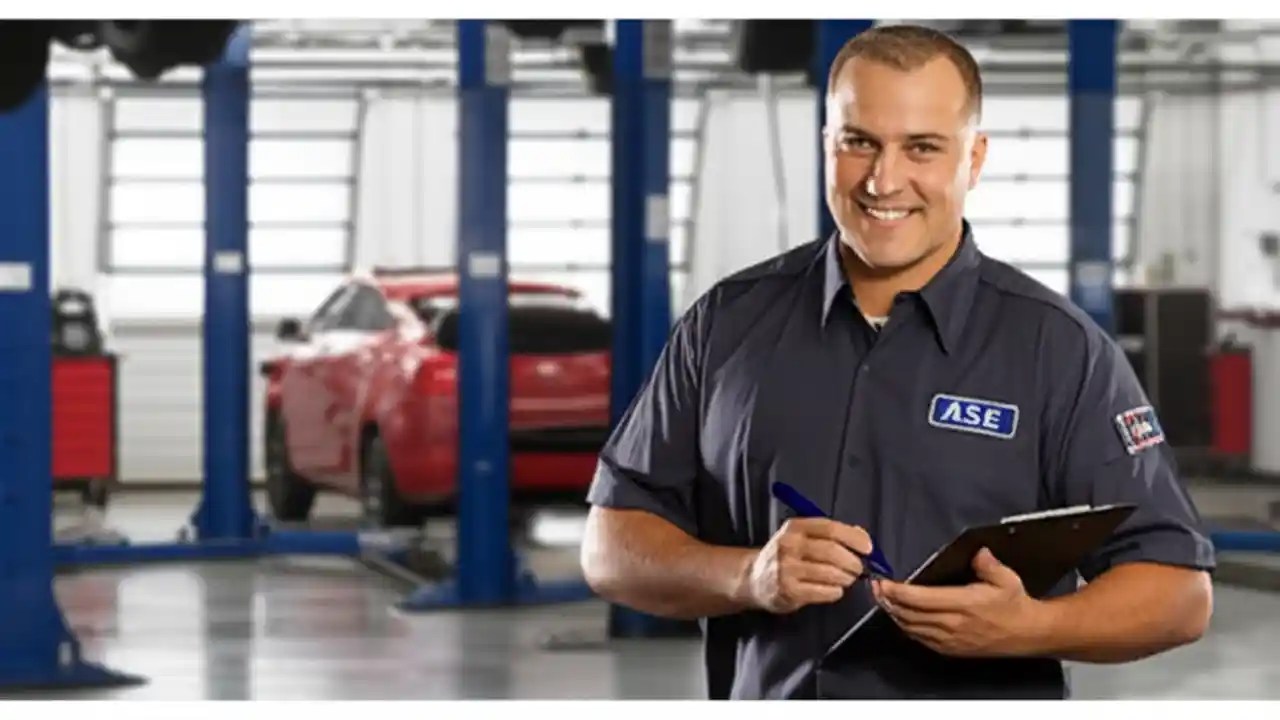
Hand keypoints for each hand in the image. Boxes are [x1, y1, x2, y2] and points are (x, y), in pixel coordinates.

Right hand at [743, 517, 873, 613]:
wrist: (753, 578)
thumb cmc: (786, 556)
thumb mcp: (802, 537)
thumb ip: (830, 535)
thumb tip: (862, 536)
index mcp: (795, 527)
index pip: (830, 528)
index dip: (853, 538)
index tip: (868, 548)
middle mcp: (788, 545)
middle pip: (832, 551)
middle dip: (853, 562)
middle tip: (858, 569)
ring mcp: (787, 569)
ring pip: (830, 573)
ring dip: (846, 578)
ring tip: (847, 579)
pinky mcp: (788, 591)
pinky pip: (823, 592)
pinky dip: (835, 592)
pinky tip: (835, 590)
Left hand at [872, 548, 1046, 657]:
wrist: (1027, 634)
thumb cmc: (1015, 604)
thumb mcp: (1006, 578)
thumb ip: (988, 563)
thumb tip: (977, 551)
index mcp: (965, 605)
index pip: (921, 599)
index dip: (898, 591)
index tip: (883, 582)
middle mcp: (954, 625)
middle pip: (910, 615)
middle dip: (888, 601)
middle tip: (875, 587)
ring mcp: (951, 641)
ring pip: (912, 628)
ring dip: (894, 614)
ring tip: (882, 599)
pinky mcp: (951, 650)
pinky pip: (921, 639)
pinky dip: (906, 627)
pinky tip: (899, 616)